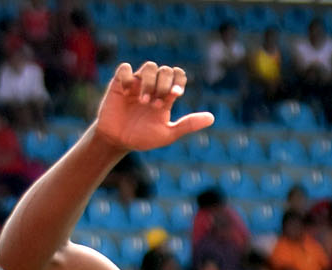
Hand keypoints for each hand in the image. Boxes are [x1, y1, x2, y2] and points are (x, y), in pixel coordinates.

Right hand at [94, 62, 214, 152]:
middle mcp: (153, 85)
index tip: (176, 95)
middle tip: (157, 105)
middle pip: (166, 70)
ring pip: (149, 66)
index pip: (178, 75)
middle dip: (164, 85)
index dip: (179, 81)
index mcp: (166, 95)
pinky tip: (127, 93)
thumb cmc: (143, 137)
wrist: (119, 141)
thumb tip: (212, 118)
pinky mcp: (119, 83)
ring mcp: (136, 83)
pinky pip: (125, 68)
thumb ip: (188, 124)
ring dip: (150, 83)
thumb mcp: (168, 133)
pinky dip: (128, 78)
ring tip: (144, 102)